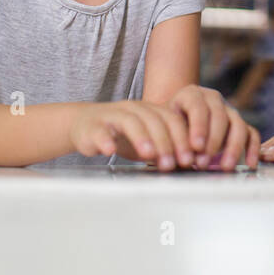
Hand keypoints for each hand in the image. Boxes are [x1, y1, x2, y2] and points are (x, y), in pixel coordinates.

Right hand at [69, 100, 194, 170]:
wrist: (84, 125)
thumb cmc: (121, 135)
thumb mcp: (147, 141)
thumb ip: (166, 149)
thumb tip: (189, 164)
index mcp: (150, 111)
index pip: (171, 120)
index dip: (182, 139)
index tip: (188, 159)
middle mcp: (133, 109)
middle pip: (154, 120)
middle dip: (165, 142)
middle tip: (170, 163)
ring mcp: (112, 116)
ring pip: (130, 122)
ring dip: (141, 138)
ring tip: (148, 154)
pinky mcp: (92, 126)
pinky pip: (99, 131)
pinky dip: (105, 140)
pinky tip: (110, 151)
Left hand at [165, 85, 259, 170]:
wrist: (176, 124)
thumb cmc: (169, 128)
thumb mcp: (166, 129)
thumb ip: (174, 140)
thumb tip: (182, 158)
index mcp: (191, 95)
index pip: (197, 106)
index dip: (198, 126)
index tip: (196, 147)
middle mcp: (212, 99)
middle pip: (219, 116)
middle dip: (213, 141)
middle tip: (204, 163)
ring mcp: (228, 110)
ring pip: (237, 124)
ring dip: (233, 147)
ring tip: (225, 167)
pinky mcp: (240, 124)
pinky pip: (251, 133)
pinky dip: (252, 148)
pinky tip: (249, 163)